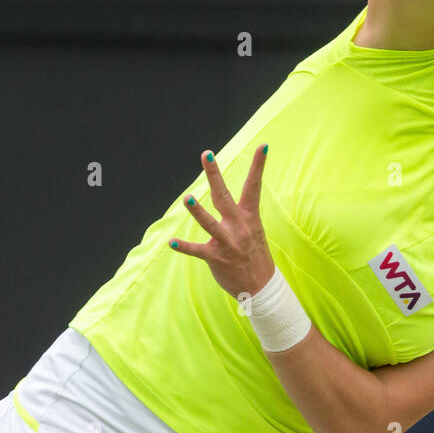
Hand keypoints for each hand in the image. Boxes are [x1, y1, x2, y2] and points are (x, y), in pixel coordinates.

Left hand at [169, 145, 274, 299]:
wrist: (261, 286)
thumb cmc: (254, 255)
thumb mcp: (253, 231)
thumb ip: (239, 215)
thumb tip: (227, 201)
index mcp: (250, 217)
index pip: (254, 186)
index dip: (258, 166)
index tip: (262, 146)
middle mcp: (240, 227)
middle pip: (224, 196)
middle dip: (214, 174)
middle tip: (207, 155)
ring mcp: (228, 243)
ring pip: (210, 223)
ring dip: (197, 210)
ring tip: (187, 197)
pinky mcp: (216, 258)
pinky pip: (197, 251)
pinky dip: (184, 246)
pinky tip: (171, 242)